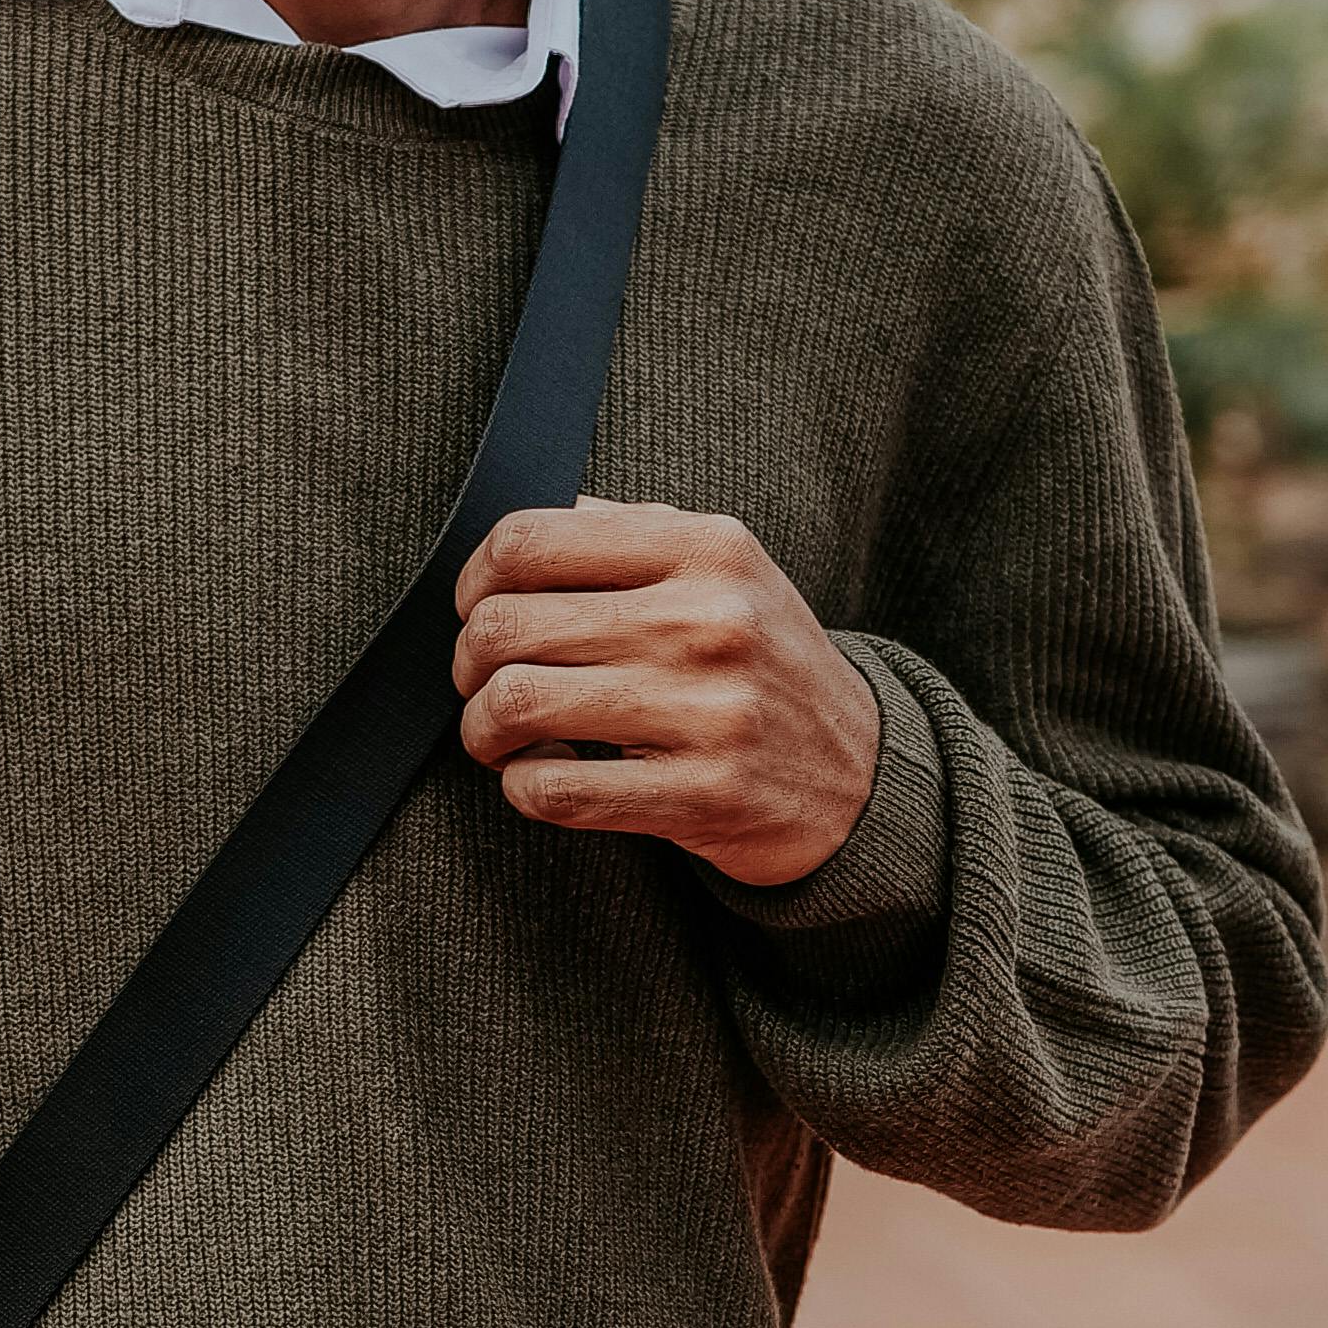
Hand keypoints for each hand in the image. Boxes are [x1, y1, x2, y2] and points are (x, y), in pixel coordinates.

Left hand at [453, 498, 881, 887]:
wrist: (859, 773)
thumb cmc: (760, 661)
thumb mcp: (721, 569)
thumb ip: (624, 532)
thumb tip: (513, 535)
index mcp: (705, 547)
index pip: (527, 541)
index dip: (473, 580)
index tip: (475, 609)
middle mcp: (709, 620)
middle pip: (505, 626)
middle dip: (468, 662)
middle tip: (481, 681)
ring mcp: (710, 711)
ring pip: (516, 705)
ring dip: (482, 729)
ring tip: (500, 735)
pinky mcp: (703, 794)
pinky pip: (554, 789)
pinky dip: (522, 785)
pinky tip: (543, 773)